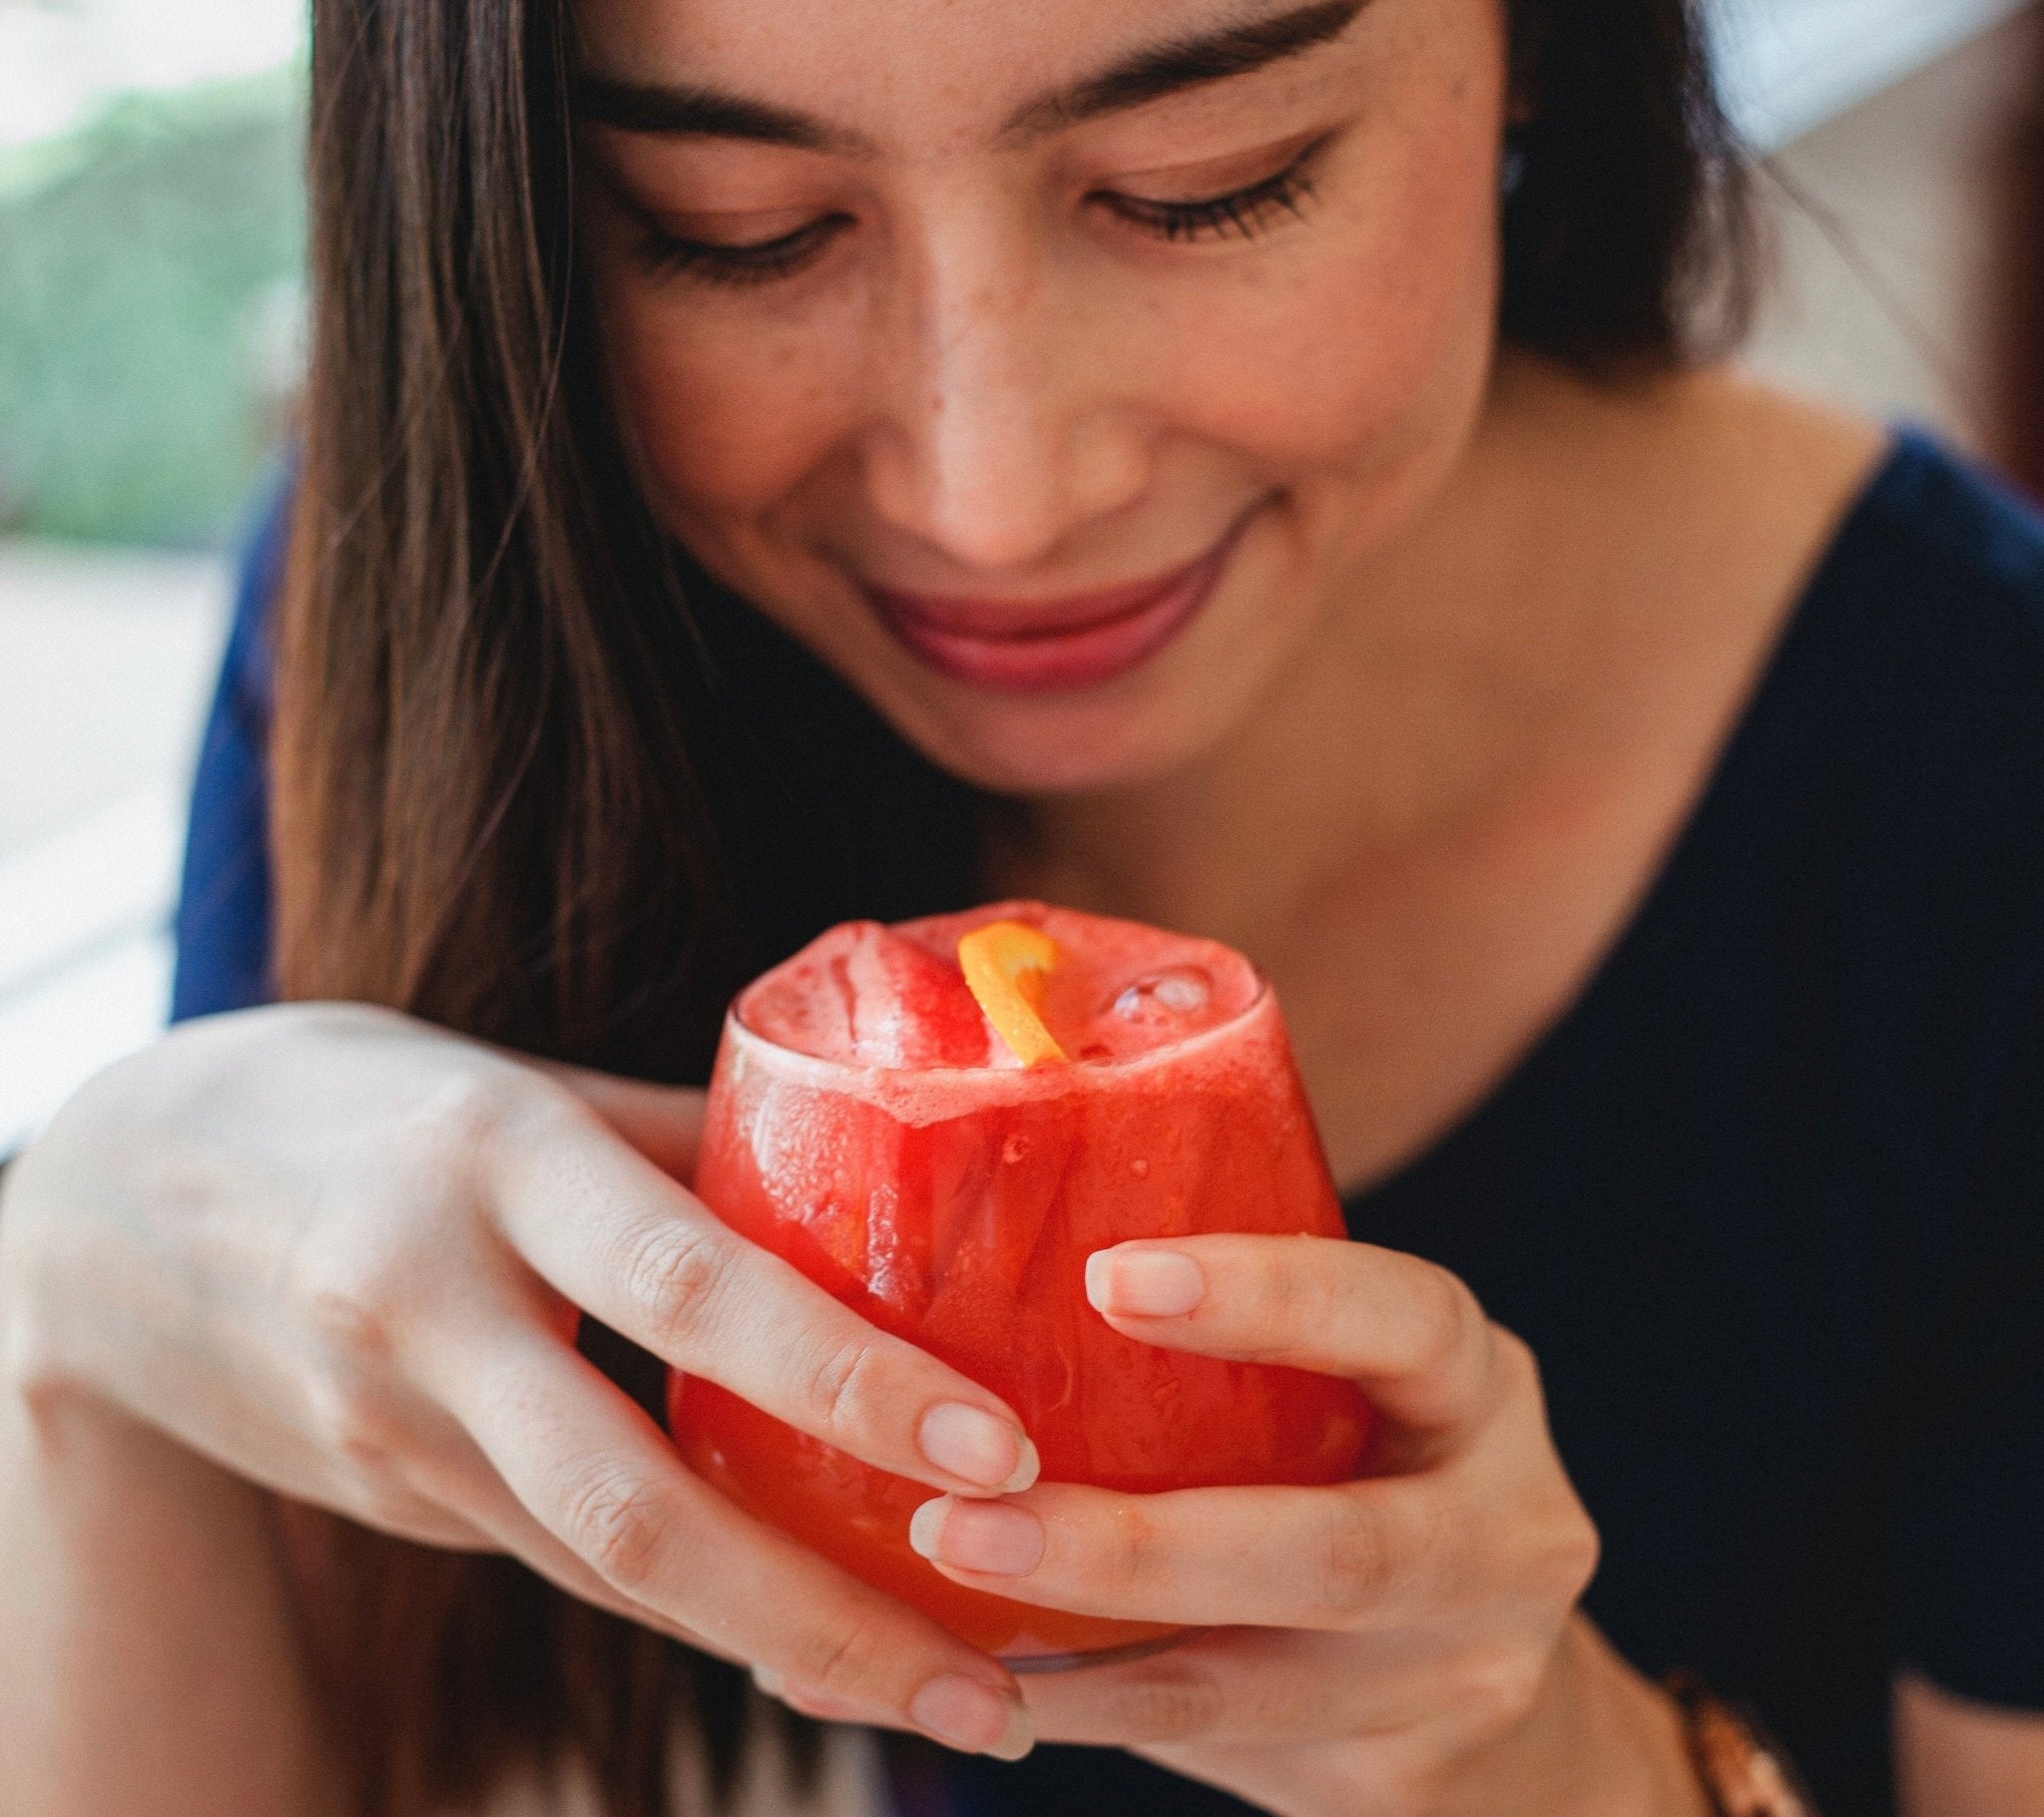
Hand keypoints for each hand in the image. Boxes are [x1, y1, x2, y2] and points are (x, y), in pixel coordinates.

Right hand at [0, 1003, 1035, 1759]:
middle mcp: (429, 1312)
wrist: (114, 1203)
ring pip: (609, 1570)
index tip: (996, 1450)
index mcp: (492, 1162)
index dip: (841, 1376)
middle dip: (823, 1616)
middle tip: (994, 1691)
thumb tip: (892, 1179)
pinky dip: (696, 1612)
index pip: (683, 1282)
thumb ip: (693, 1144)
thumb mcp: (528, 1086)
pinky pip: (568, 1568)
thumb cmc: (370, 1107)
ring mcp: (391, 1430)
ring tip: (953, 1701)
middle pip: (636, 1502)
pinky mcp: (389, 1501)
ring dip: (781, 1649)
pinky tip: (812, 1646)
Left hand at [764, 1235, 1704, 1814]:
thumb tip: (979, 1215)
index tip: (1108, 1279)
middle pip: (1337, 1548)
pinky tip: (993, 1688)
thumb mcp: (1351, 1376)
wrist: (1487, 1675)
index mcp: (1477, 1386)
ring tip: (948, 1619)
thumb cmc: (1360, 1465)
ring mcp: (1466, 1669)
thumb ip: (1231, 1332)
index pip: (1405, 1318)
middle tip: (959, 1518)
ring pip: (1265, 1681)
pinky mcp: (1404, 1771)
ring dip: (1088, 1649)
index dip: (1269, 1296)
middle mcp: (1504, 1530)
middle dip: (1137, 1544)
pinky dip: (1097, 1713)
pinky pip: (1225, 1745)